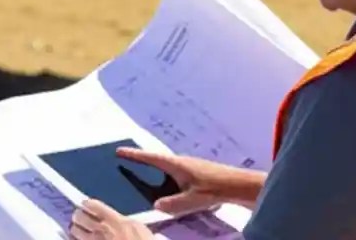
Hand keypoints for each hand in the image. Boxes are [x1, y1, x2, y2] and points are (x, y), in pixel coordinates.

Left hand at [69, 199, 153, 238]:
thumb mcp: (137, 228)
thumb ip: (123, 221)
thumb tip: (120, 217)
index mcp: (114, 221)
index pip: (92, 205)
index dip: (87, 204)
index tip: (86, 205)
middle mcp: (101, 230)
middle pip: (79, 216)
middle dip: (79, 215)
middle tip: (81, 216)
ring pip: (74, 230)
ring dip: (76, 229)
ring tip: (79, 229)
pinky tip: (81, 239)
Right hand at [115, 147, 259, 212]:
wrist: (236, 184)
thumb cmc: (213, 189)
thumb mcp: (190, 200)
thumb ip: (172, 204)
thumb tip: (156, 205)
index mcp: (176, 165)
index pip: (150, 158)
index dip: (134, 155)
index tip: (119, 150)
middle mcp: (180, 162)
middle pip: (157, 160)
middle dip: (142, 161)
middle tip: (127, 161)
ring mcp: (188, 165)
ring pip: (166, 167)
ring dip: (155, 170)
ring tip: (144, 175)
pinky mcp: (195, 172)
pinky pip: (174, 173)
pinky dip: (165, 176)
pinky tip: (167, 187)